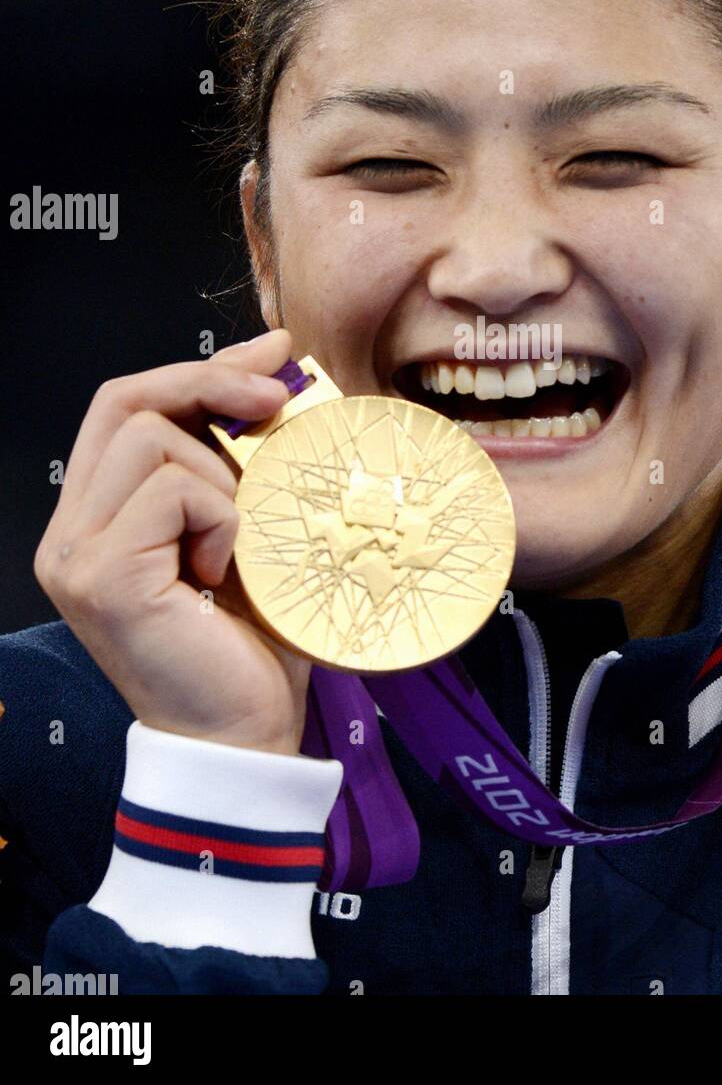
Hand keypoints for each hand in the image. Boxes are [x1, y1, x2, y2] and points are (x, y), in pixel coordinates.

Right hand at [34, 329, 312, 754]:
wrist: (247, 735)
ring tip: (241, 541)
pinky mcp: (103, 577)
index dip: (199, 368)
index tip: (272, 354)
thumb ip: (244, 456)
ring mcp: (77, 556)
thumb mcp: (254, 526)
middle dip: (211, 382)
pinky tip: (227, 571)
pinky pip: (172, 491)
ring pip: (151, 440)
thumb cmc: (255, 637)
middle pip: (124, 401)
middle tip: (282, 396)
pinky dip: (222, 516)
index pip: (125, 407)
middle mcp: (71, 533)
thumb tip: (278, 363)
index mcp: (99, 517)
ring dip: (223, 475)